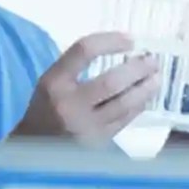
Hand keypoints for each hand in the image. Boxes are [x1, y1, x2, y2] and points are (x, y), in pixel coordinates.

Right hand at [13, 32, 160, 146]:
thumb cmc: (45, 108)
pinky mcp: (97, 143)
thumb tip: (124, 52)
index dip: (110, 41)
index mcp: (54, 82)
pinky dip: (137, 107)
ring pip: (123, 104)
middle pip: (111, 81)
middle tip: (153, 60)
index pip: (84, 51)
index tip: (130, 39)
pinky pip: (124, 121)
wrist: (32, 148)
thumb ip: (78, 67)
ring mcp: (85, 126)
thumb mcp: (50, 81)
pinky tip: (144, 98)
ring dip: (144, 89)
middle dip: (137, 69)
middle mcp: (69, 104)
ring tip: (156, 78)